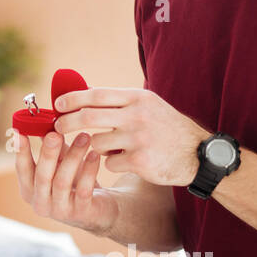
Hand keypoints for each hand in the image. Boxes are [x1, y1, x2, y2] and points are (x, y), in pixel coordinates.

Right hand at [14, 128, 118, 234]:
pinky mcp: (81, 213)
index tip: (21, 131)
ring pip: (62, 181)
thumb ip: (52, 147)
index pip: (22, 169)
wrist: (102, 209)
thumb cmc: (76, 182)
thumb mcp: (61, 163)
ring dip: (73, 156)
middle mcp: (40, 203)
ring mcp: (60, 211)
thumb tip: (45, 122)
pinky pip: (83, 189)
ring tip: (84, 137)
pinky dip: (88, 170)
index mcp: (29, 190)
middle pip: (42, 176)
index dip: (21, 151)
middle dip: (48, 152)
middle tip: (56, 133)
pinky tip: (94, 154)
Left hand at [53, 86, 209, 186]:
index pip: (96, 95)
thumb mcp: (147, 105)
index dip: (72, 99)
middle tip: (57, 127)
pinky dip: (115, 163)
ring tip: (118, 147)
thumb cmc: (167, 128)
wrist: (199, 155)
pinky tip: (131, 160)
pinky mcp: (139, 161)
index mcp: (137, 98)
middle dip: (66, 122)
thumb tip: (82, 94)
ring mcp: (138, 139)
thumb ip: (119, 101)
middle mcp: (137, 115)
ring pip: (96, 143)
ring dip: (99, 147)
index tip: (57, 104)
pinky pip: (110, 163)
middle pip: (87, 117)